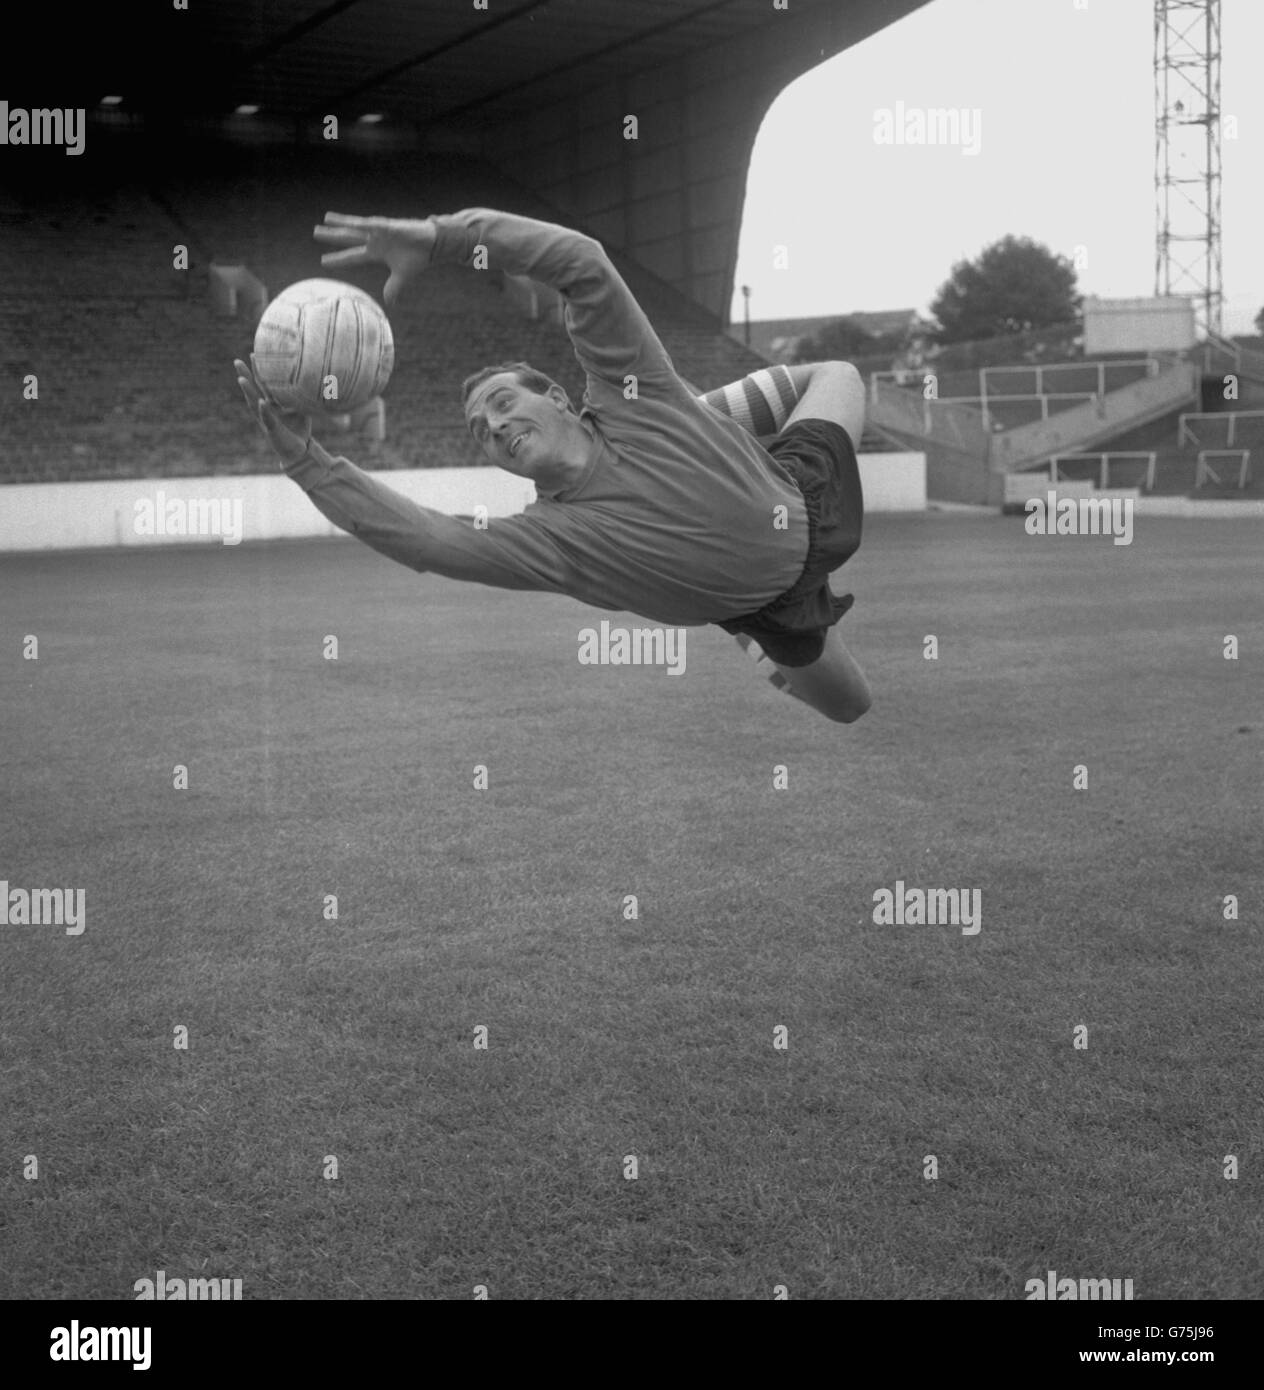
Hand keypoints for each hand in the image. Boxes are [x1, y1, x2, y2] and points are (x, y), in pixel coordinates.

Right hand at [234, 359, 311, 464]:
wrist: (299, 450)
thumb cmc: (299, 428)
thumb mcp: (302, 408)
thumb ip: (303, 396)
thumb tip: (315, 380)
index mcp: (271, 403)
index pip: (263, 383)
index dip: (259, 369)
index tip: (254, 353)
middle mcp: (265, 409)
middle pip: (254, 389)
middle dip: (245, 375)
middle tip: (237, 361)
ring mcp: (266, 419)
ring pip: (254, 402)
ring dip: (248, 391)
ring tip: (241, 379)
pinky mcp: (272, 430)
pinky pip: (268, 418)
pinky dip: (264, 410)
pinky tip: (260, 402)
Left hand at [313, 212, 436, 305]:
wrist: (433, 247)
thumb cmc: (419, 258)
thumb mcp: (402, 277)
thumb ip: (393, 288)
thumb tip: (389, 303)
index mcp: (377, 253)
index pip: (353, 256)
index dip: (338, 259)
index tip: (323, 261)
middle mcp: (374, 240)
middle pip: (348, 238)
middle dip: (332, 236)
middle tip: (315, 233)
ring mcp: (379, 231)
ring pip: (354, 227)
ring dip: (339, 223)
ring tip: (324, 218)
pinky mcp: (387, 226)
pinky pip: (368, 224)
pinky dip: (356, 223)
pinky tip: (344, 220)